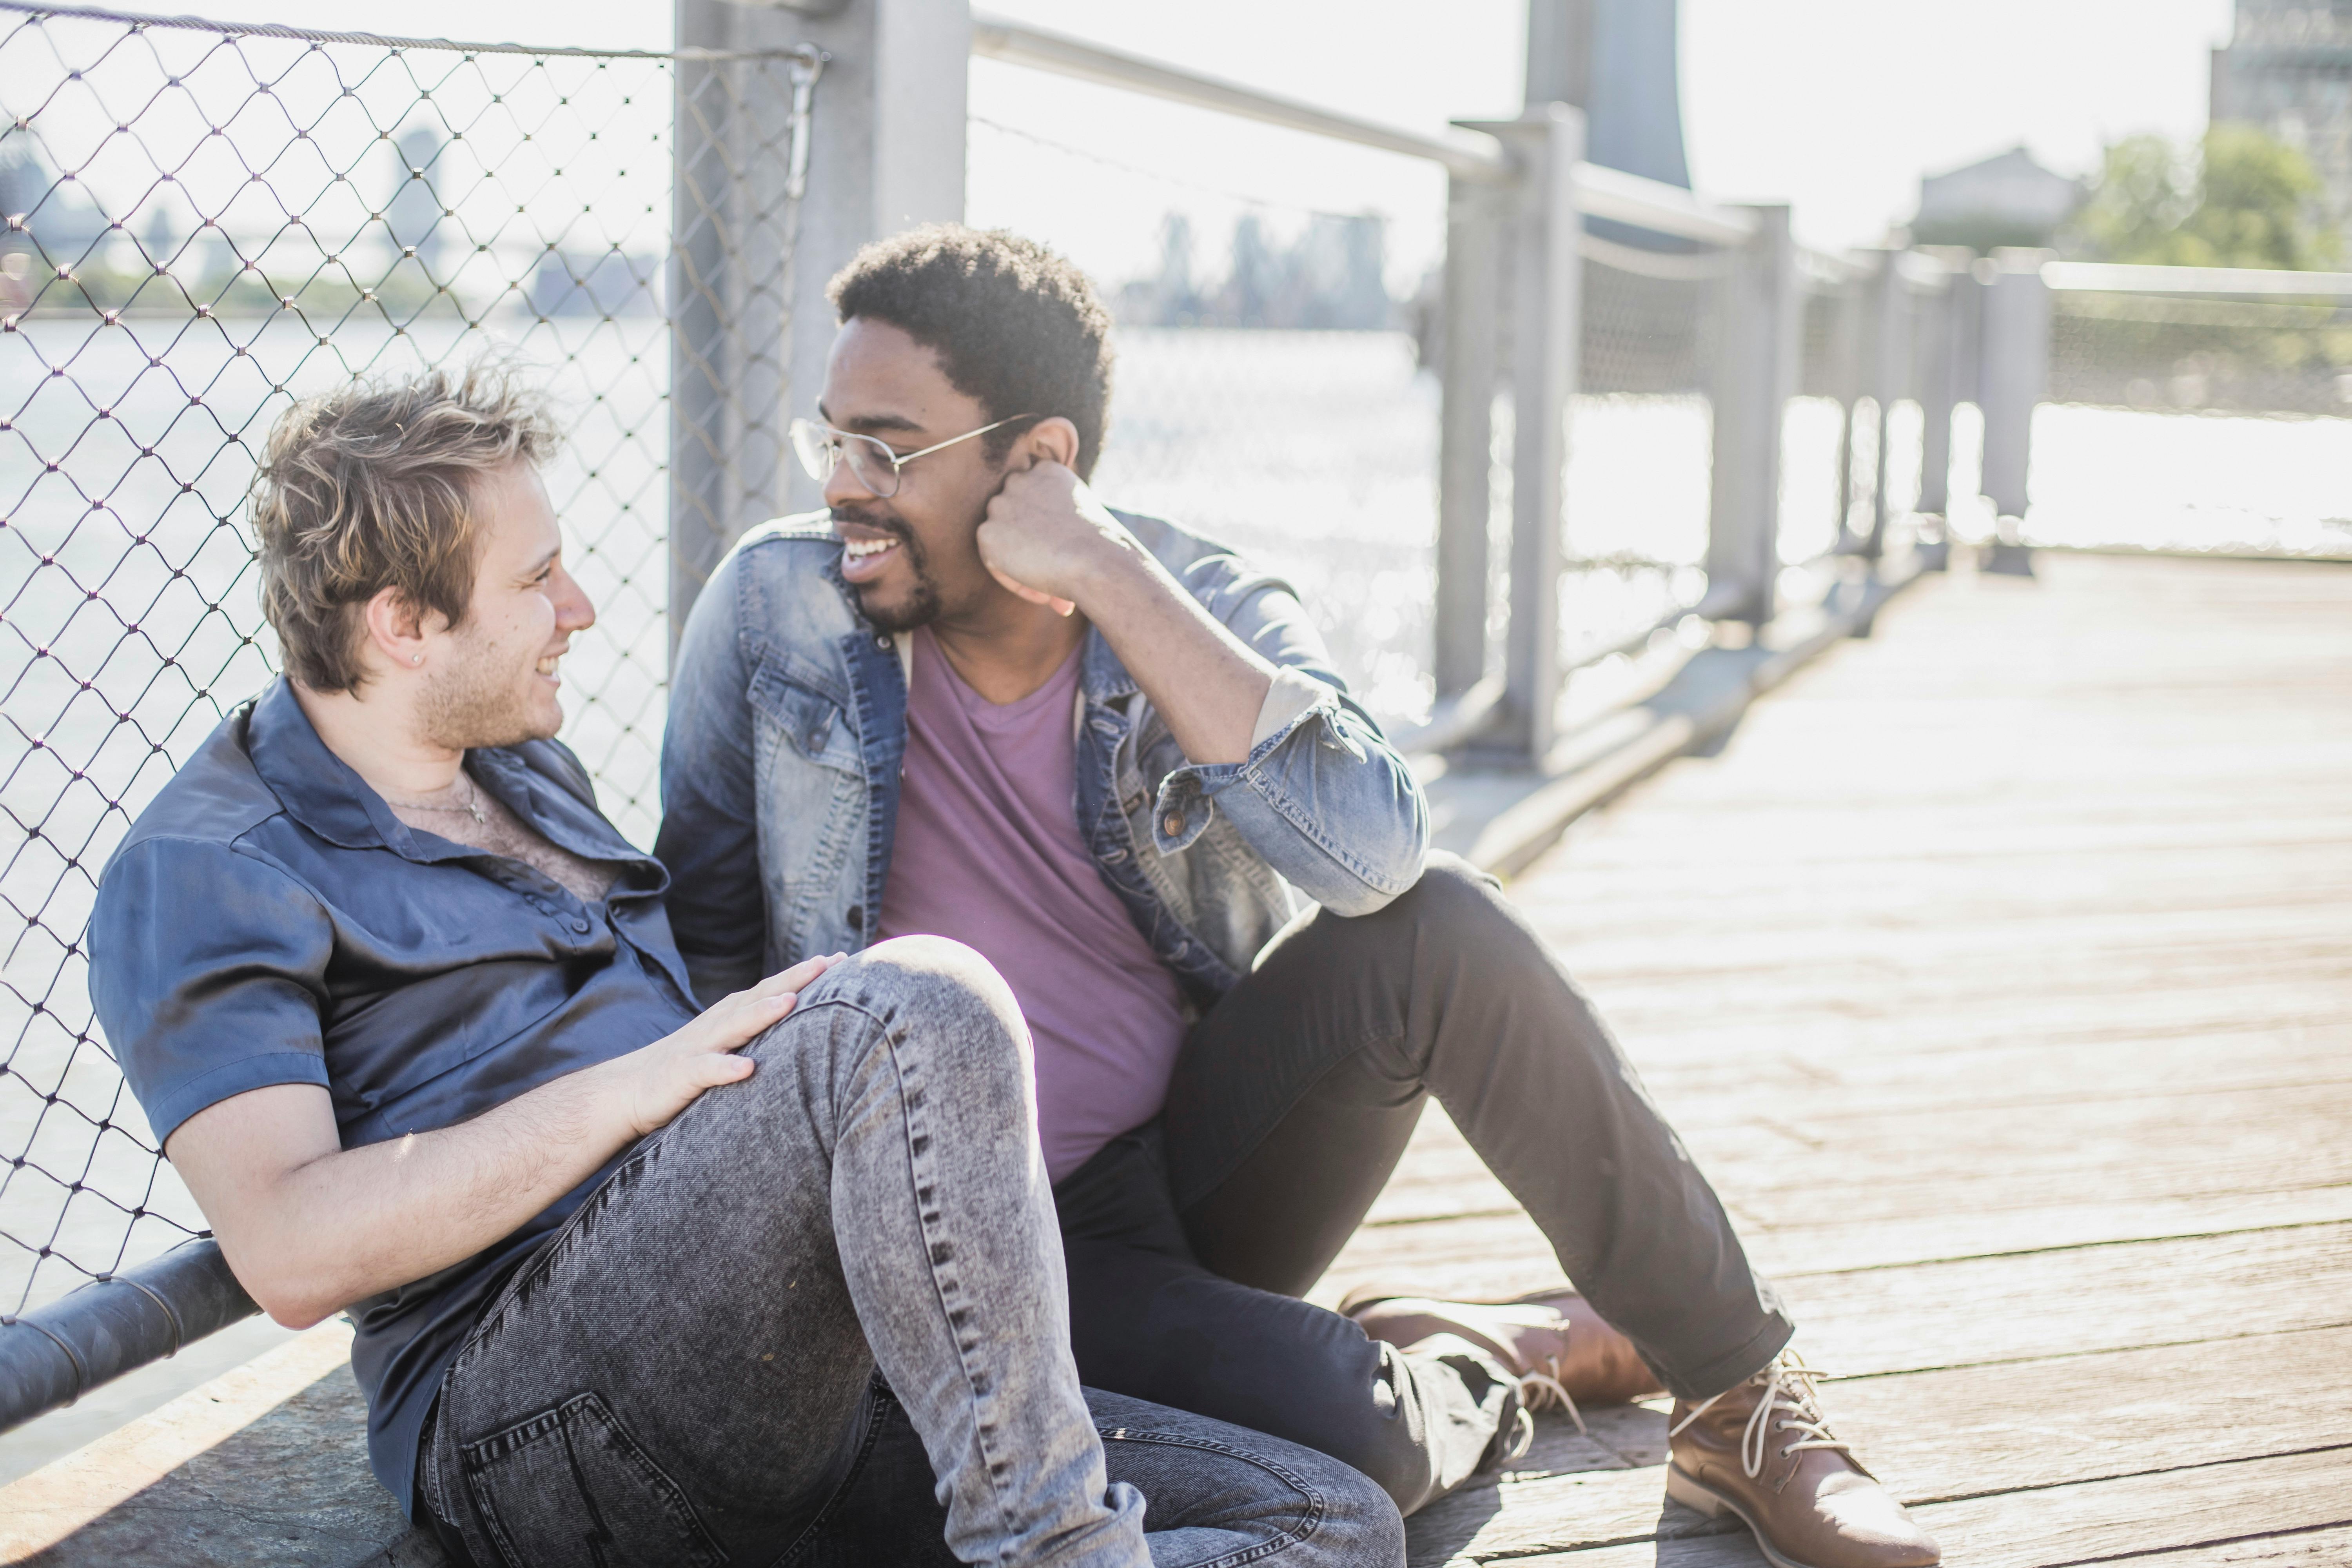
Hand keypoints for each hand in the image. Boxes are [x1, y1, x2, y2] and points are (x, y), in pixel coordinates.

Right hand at [604, 953, 843, 1137]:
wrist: (627, 1090)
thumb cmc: (686, 1067)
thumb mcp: (727, 1045)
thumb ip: (758, 1032)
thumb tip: (802, 1021)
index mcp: (731, 1016)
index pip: (774, 988)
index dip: (806, 973)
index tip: (843, 957)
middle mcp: (718, 1024)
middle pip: (760, 996)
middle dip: (795, 978)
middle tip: (831, 962)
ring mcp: (699, 1047)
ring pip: (734, 1026)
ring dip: (761, 1014)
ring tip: (790, 1002)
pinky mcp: (682, 1075)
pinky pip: (705, 1071)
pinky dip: (725, 1068)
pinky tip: (746, 1069)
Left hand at [976, 462, 1134, 615]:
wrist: (1098, 562)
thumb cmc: (1103, 549)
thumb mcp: (1085, 520)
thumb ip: (1059, 523)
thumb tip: (1049, 553)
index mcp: (1048, 471)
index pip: (1031, 500)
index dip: (1042, 531)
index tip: (1060, 554)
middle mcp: (1021, 480)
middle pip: (1013, 518)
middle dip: (1030, 547)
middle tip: (1055, 575)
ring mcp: (1001, 504)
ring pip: (1001, 540)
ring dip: (1021, 565)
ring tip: (1050, 590)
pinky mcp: (988, 532)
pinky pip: (993, 563)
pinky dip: (1014, 582)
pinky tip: (1043, 593)